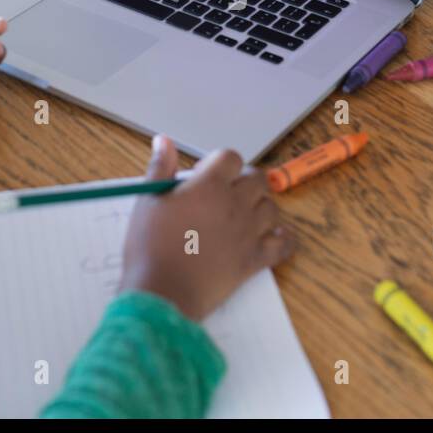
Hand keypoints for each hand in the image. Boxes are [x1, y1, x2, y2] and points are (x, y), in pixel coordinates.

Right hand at [119, 135, 293, 320]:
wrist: (163, 293)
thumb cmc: (150, 247)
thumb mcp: (148, 202)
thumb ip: (160, 168)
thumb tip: (164, 140)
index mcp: (209, 185)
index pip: (231, 157)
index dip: (220, 164)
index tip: (205, 177)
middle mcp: (235, 204)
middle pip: (258, 179)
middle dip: (244, 181)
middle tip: (226, 195)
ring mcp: (249, 232)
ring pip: (271, 208)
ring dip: (260, 208)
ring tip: (242, 217)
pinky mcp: (255, 259)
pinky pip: (284, 244)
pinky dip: (282, 240)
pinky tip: (272, 238)